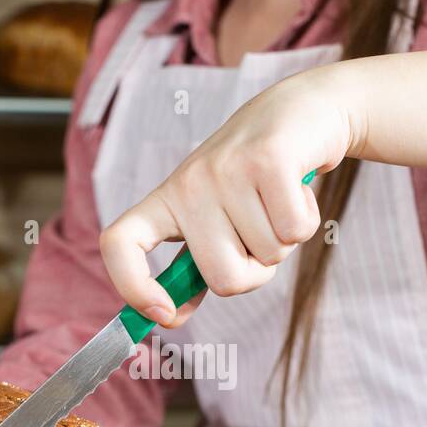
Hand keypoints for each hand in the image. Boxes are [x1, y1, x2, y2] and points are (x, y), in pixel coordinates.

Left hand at [99, 66, 352, 325]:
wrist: (302, 111)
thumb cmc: (257, 177)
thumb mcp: (216, 216)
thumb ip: (195, 263)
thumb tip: (171, 315)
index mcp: (168, 199)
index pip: (119, 243)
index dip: (132, 287)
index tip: (163, 314)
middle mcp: (190, 182)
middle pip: (223, 278)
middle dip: (255, 272)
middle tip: (261, 232)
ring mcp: (227, 169)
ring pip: (268, 256)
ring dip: (284, 240)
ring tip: (279, 200)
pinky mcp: (269, 159)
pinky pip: (295, 230)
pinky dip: (307, 220)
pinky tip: (298, 189)